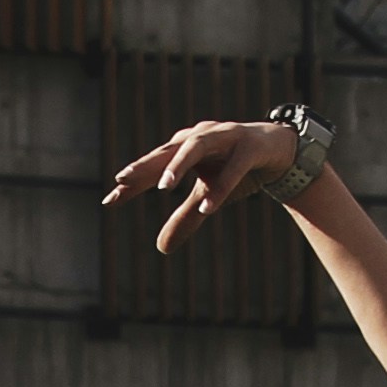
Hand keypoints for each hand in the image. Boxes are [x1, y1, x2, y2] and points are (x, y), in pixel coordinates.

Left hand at [101, 116, 299, 255]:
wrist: (277, 150)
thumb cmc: (236, 169)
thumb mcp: (208, 196)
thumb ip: (185, 218)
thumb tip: (161, 248)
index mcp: (185, 148)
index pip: (153, 165)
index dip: (133, 182)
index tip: (109, 201)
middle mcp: (201, 137)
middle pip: (168, 151)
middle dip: (145, 165)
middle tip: (122, 180)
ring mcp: (225, 138)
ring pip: (197, 147)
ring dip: (179, 165)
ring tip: (163, 187)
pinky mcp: (249, 147)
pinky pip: (233, 168)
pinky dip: (221, 186)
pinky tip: (207, 208)